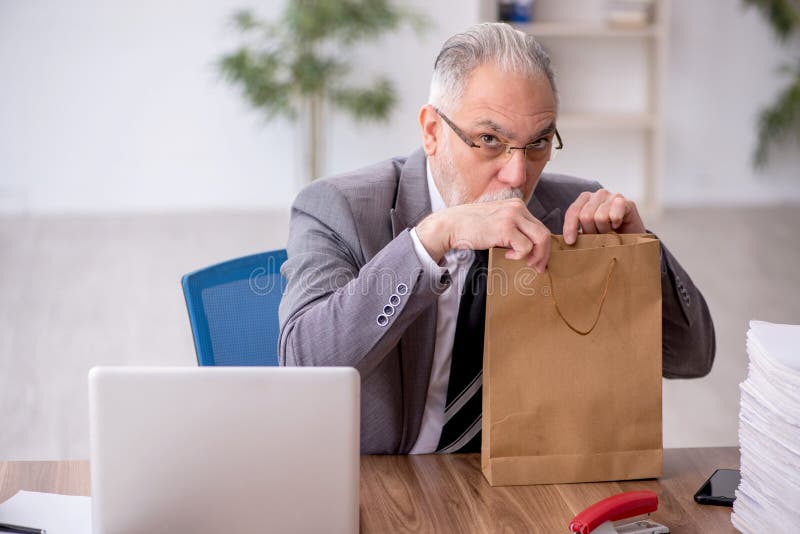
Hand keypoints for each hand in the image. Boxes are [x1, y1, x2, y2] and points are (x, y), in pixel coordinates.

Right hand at [415, 198, 550, 271]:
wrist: (451, 225)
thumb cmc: (470, 226)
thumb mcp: (497, 221)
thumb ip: (513, 228)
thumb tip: (530, 247)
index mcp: (517, 205)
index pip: (539, 226)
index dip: (542, 246)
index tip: (537, 260)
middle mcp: (518, 208)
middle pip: (544, 233)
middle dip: (544, 254)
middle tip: (538, 267)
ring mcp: (512, 217)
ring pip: (540, 239)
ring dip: (536, 256)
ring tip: (525, 263)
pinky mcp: (506, 228)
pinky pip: (525, 247)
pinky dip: (519, 255)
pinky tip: (507, 255)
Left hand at [563, 189, 644, 244]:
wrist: (632, 239)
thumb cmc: (607, 236)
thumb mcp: (588, 234)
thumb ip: (577, 232)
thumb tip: (566, 241)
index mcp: (585, 200)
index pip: (573, 211)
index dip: (570, 227)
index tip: (570, 242)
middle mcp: (598, 194)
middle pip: (585, 216)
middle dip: (591, 231)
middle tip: (598, 237)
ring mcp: (613, 196)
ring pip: (600, 217)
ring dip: (604, 231)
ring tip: (609, 232)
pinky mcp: (627, 202)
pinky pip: (615, 214)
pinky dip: (615, 224)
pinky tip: (617, 225)